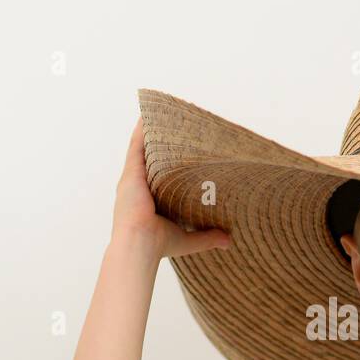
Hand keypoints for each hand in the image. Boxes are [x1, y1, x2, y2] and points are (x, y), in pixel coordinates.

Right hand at [113, 117, 230, 256]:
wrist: (139, 245)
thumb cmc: (158, 245)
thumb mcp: (187, 239)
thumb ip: (207, 237)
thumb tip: (229, 240)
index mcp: (145, 201)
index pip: (156, 176)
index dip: (163, 164)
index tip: (176, 152)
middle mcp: (136, 188)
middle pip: (149, 159)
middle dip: (157, 144)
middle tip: (172, 128)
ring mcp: (132, 179)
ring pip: (142, 149)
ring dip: (150, 132)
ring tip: (159, 114)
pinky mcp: (131, 172)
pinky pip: (136, 145)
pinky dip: (141, 130)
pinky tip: (147, 115)